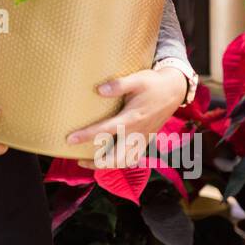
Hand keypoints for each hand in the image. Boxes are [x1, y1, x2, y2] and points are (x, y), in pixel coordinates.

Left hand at [65, 66, 188, 168]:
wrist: (174, 90)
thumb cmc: (153, 84)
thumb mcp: (137, 79)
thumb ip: (118, 85)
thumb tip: (99, 90)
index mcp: (132, 118)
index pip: (105, 131)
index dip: (86, 136)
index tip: (70, 140)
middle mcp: (137, 133)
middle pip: (116, 158)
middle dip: (97, 163)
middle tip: (78, 160)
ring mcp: (143, 138)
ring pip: (125, 161)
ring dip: (108, 165)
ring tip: (90, 162)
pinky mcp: (146, 139)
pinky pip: (133, 157)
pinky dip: (121, 162)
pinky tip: (109, 159)